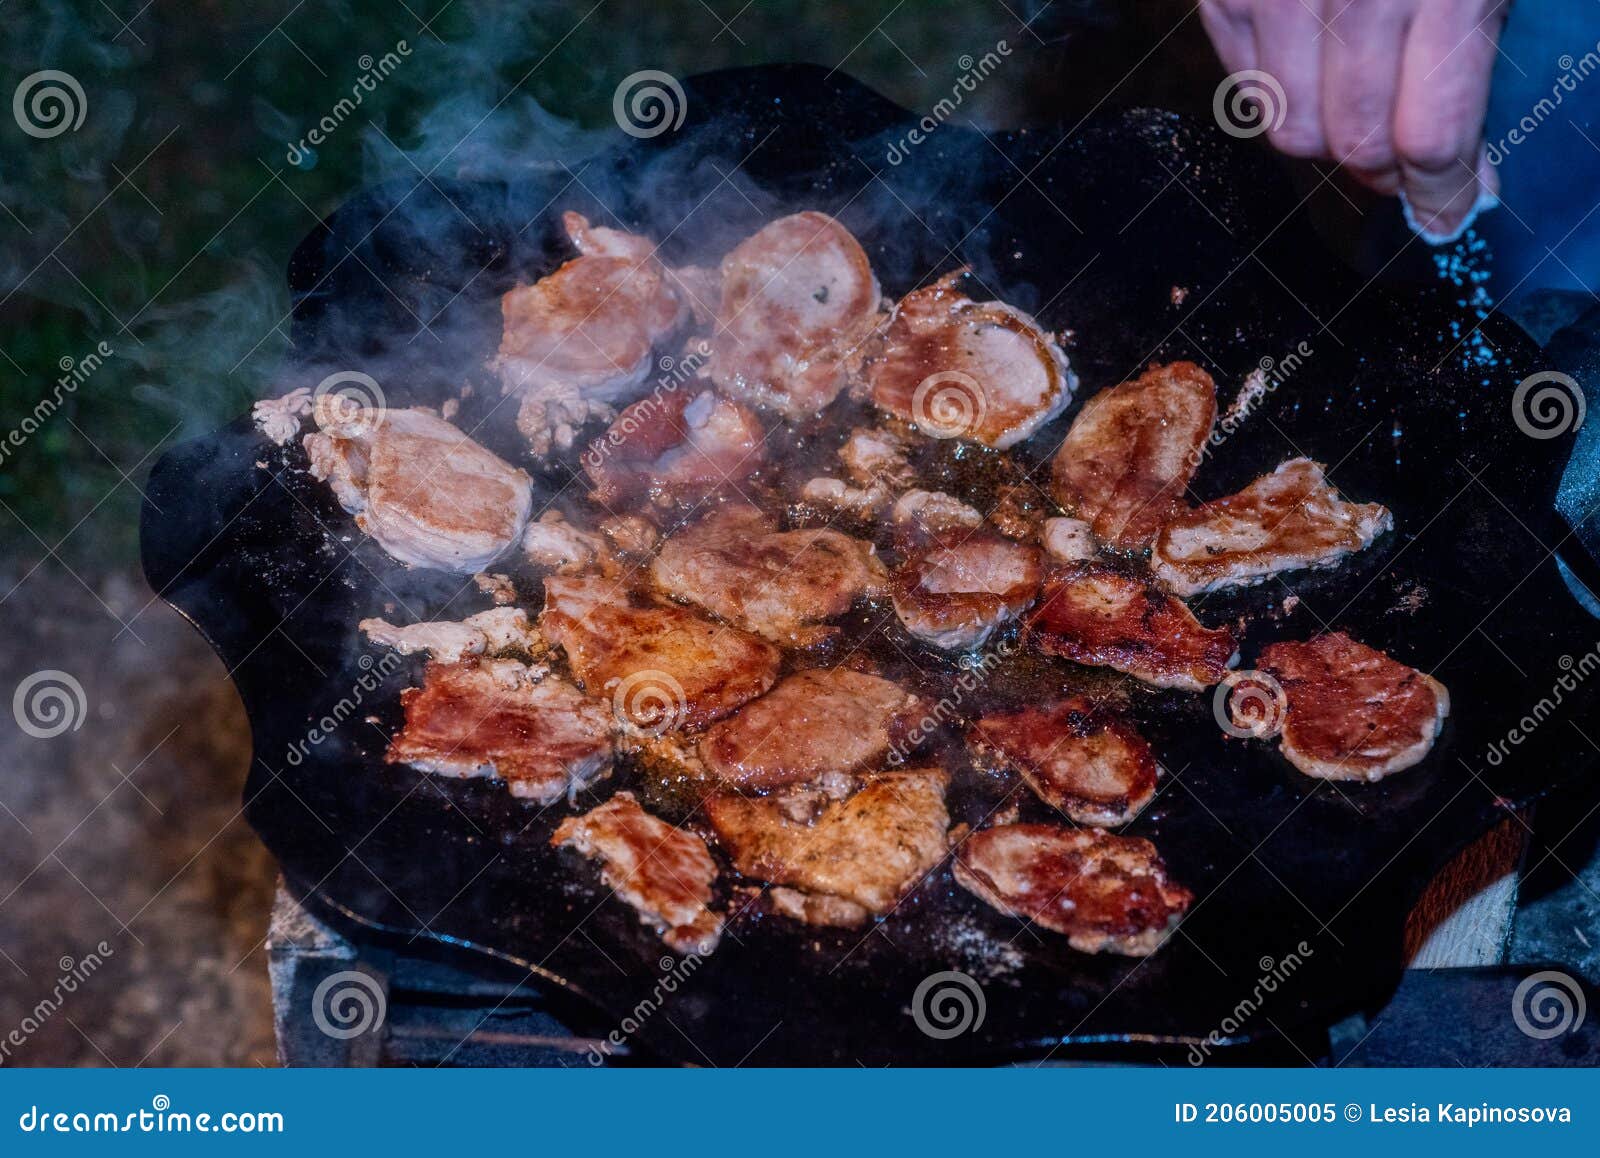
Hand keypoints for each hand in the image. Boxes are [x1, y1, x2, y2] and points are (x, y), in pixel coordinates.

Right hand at [1200, 0, 1506, 237]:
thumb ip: (1482, 39)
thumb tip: (1469, 161)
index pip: (1430, 133)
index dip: (1444, 191)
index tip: (1456, 212)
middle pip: (1354, 141)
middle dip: (1390, 167)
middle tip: (1415, 161)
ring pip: (1292, 130)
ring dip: (1332, 135)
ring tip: (1362, 106)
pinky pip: (1247, 89)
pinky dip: (1282, 96)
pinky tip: (1317, 65)